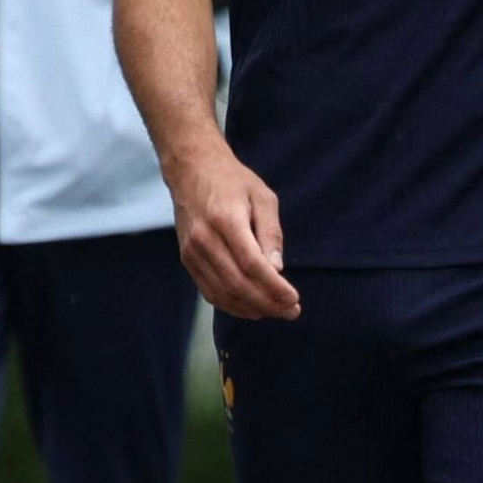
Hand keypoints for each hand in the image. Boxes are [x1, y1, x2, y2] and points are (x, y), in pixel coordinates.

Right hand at [161, 136, 297, 320]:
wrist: (191, 171)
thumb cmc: (232, 182)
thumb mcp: (263, 198)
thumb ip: (271, 233)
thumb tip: (277, 270)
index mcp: (226, 221)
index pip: (252, 265)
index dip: (275, 288)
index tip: (295, 299)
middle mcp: (204, 240)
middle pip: (237, 284)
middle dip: (267, 303)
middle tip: (292, 311)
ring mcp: (192, 252)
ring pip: (222, 293)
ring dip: (251, 308)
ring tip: (276, 311)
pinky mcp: (187, 259)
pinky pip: (209, 291)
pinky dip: (231, 305)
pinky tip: (252, 307)